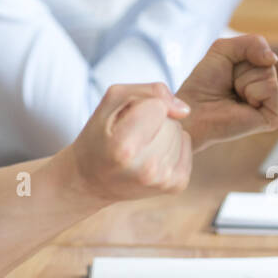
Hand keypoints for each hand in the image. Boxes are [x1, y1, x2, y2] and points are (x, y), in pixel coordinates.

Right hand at [65, 83, 194, 204]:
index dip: (141, 107)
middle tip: (128, 137)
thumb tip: (184, 111)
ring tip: (138, 148)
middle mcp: (147, 169)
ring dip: (162, 134)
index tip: (122, 122)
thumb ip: (149, 91)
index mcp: (125, 148)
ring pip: (180, 132)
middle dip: (153, 122)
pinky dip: (172, 146)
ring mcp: (163, 180)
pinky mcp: (176, 186)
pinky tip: (151, 156)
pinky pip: (186, 145)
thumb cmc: (99, 135)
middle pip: (171, 121)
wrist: (91, 181)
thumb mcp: (112, 100)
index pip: (158, 106)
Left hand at [176, 33, 277, 151]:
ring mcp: (272, 103)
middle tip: (229, 85)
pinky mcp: (273, 118)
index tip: (226, 70)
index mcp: (257, 73)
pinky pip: (271, 88)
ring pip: (268, 72)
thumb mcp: (223, 49)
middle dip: (241, 68)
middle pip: (267, 60)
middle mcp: (267, 88)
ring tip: (234, 95)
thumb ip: (251, 43)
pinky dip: (252, 91)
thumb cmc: (204, 83)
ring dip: (243, 80)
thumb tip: (273, 59)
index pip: (263, 50)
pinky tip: (243, 105)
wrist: (193, 110)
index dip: (240, 55)